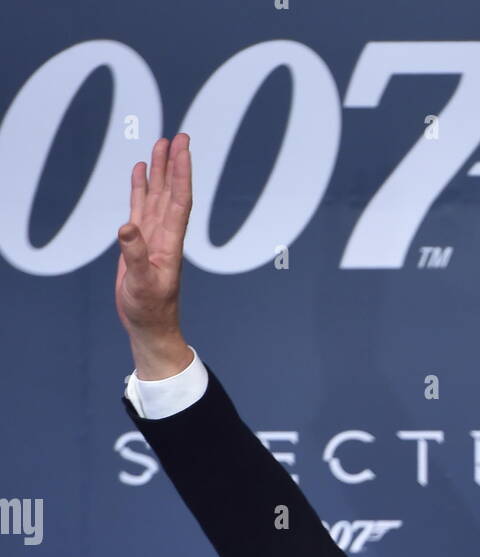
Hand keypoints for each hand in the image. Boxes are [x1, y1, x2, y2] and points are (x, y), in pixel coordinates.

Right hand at [115, 133, 191, 341]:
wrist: (149, 327)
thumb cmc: (149, 310)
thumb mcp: (142, 284)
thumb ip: (135, 256)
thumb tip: (126, 227)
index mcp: (169, 242)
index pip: (179, 200)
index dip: (181, 173)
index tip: (182, 148)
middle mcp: (164, 235)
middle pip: (171, 191)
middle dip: (174, 164)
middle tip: (177, 135)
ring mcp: (152, 237)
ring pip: (157, 196)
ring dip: (159, 171)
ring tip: (160, 144)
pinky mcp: (139, 243)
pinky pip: (141, 208)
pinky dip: (141, 188)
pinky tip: (140, 171)